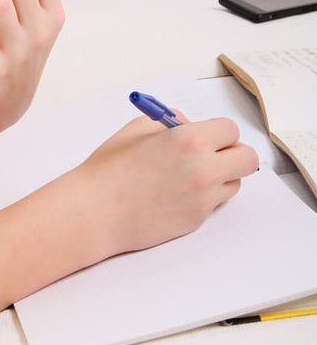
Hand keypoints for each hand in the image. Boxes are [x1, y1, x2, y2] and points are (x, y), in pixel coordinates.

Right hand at [73, 112, 258, 260]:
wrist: (96, 211)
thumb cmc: (111, 168)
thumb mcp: (138, 129)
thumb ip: (171, 123)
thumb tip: (190, 123)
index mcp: (190, 140)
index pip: (231, 130)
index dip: (218, 131)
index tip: (206, 134)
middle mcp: (204, 169)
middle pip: (247, 158)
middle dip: (233, 152)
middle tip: (213, 153)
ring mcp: (203, 199)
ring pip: (234, 183)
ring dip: (221, 176)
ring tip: (190, 175)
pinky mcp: (197, 221)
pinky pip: (214, 203)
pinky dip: (203, 196)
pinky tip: (175, 193)